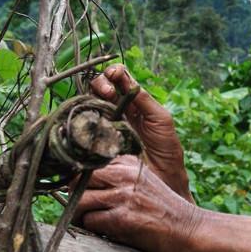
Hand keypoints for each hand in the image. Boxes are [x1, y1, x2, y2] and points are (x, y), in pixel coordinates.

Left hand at [73, 154, 203, 251]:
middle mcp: (125, 175)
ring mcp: (124, 196)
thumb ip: (118, 177)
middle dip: (75, 196)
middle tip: (84, 209)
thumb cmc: (165, 210)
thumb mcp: (144, 182)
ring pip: (78, 201)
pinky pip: (89, 222)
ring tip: (94, 223)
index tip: (81, 190)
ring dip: (81, 216)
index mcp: (129, 163)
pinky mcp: (122, 219)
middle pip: (77, 179)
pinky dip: (93, 230)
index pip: (87, 163)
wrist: (191, 230)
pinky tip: (107, 232)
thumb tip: (80, 182)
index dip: (78, 179)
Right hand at [90, 64, 192, 201]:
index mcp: (133, 103)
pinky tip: (92, 115)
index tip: (116, 74)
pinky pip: (84, 124)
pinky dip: (84, 115)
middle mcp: (116, 111)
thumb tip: (128, 80)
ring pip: (89, 102)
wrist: (162, 179)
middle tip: (109, 92)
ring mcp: (105, 126)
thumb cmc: (166, 150)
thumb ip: (145, 100)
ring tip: (104, 100)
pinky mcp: (97, 141)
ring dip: (93, 95)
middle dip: (102, 82)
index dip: (114, 73)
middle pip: (100, 87)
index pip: (118, 80)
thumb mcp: (161, 119)